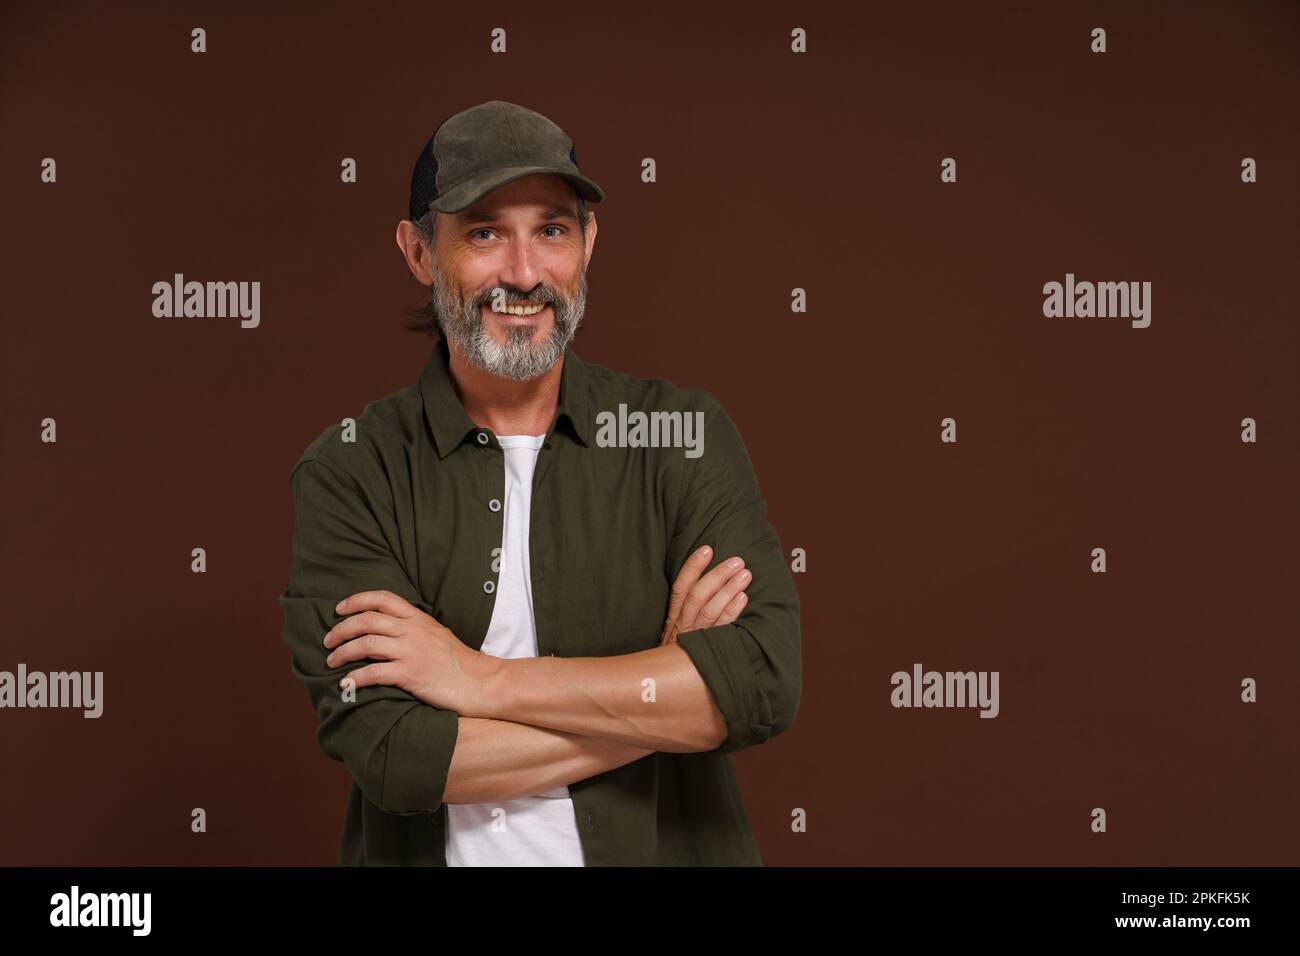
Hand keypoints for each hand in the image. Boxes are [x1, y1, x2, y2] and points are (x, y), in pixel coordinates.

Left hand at [323, 590, 493, 713]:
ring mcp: (411, 652)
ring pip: (365, 644)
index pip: (382, 598)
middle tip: (327, 642)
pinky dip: (355, 678)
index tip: (338, 610)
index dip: (356, 601)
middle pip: (367, 620)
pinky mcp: (411, 675)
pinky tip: (346, 684)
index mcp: (419, 618)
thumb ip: (414, 628)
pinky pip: (374, 673)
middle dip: (340, 629)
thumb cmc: (458, 662)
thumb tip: (388, 629)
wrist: (480, 683)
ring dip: (342, 653)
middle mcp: (413, 631)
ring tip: (331, 662)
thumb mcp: (437, 634)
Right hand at [660, 545, 751, 644]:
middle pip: (698, 596)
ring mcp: (696, 638)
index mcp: (674, 616)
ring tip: (745, 574)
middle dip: (717, 576)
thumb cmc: (679, 649)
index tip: (707, 549)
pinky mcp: (709, 649)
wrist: (672, 681)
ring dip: (728, 590)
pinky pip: (722, 629)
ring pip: (710, 610)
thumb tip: (705, 575)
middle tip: (737, 561)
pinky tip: (743, 598)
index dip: (693, 567)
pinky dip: (732, 612)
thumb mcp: (675, 627)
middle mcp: (683, 625)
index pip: (681, 587)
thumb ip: (687, 606)